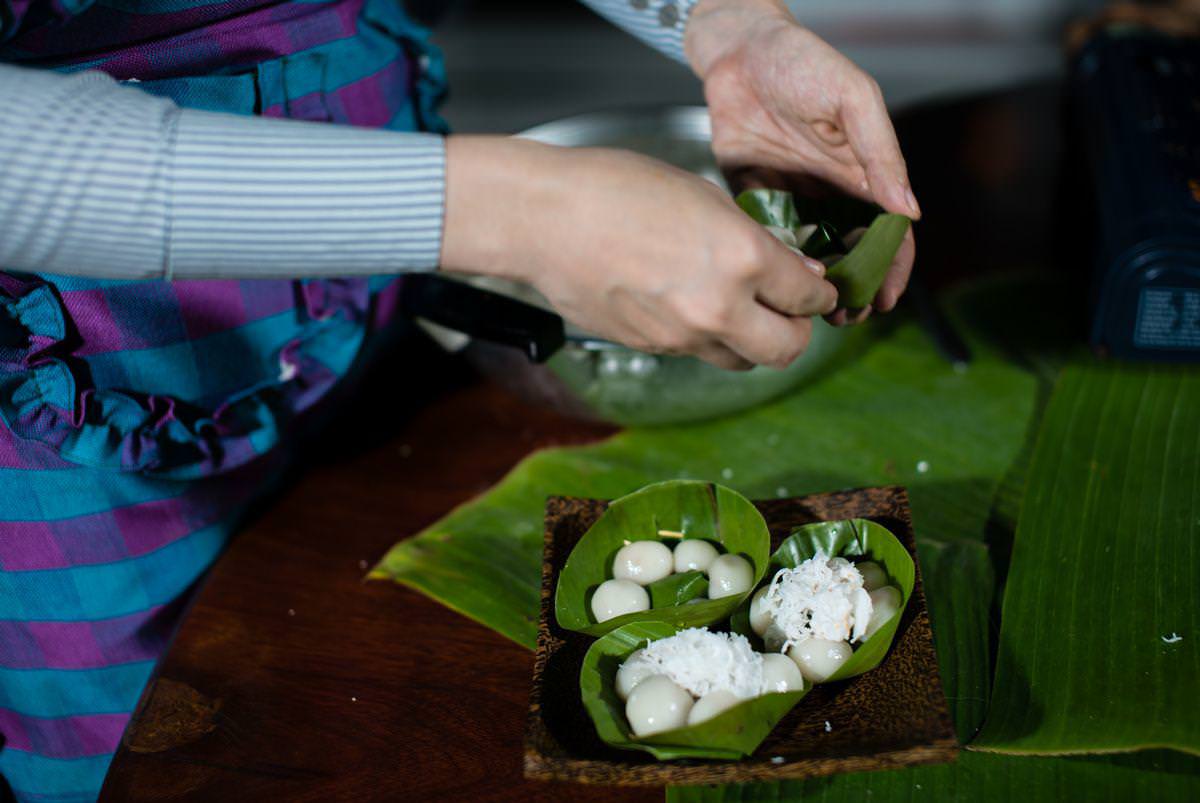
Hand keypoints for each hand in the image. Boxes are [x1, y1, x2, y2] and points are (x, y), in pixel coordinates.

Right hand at [440, 136, 837, 369]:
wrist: (543, 219)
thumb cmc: (615, 189)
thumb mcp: (703, 197)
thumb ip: (754, 241)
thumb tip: (793, 271)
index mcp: (741, 259)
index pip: (808, 297)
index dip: (820, 294)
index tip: (818, 289)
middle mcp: (718, 308)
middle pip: (786, 350)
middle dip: (797, 331)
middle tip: (791, 311)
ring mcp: (681, 336)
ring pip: (741, 360)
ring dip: (752, 340)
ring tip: (740, 309)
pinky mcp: (651, 349)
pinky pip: (696, 353)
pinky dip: (706, 337)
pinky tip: (689, 303)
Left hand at [685, 0, 919, 321]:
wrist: (736, 49)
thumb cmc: (802, 62)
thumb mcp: (853, 100)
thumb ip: (882, 154)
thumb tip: (909, 210)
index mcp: (862, 173)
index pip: (889, 231)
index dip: (892, 269)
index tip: (885, 301)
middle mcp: (830, 192)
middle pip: (850, 255)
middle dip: (854, 290)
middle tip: (844, 317)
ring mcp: (793, 198)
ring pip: (810, 257)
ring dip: (814, 287)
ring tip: (810, 311)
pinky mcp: (754, 198)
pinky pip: (766, 241)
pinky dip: (773, 264)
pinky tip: (771, 283)